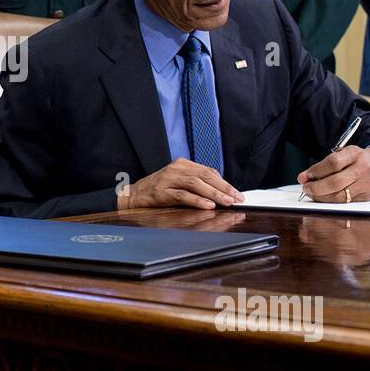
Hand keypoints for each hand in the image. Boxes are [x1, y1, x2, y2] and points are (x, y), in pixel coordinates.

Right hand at [117, 158, 242, 209]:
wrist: (132, 195)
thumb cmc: (158, 191)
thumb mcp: (178, 182)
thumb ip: (196, 184)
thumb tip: (221, 193)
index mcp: (182, 164)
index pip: (208, 171)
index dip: (224, 182)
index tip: (237, 194)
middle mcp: (176, 168)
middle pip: (205, 176)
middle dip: (224, 188)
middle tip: (237, 198)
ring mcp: (168, 179)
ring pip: (196, 184)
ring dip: (214, 193)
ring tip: (227, 202)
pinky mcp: (161, 192)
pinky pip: (183, 195)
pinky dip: (197, 200)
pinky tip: (208, 206)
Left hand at [297, 146, 369, 202]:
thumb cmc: (360, 159)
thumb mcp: (345, 153)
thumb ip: (325, 164)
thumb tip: (304, 177)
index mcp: (355, 154)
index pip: (333, 163)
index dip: (316, 171)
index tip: (305, 176)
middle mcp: (363, 169)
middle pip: (335, 182)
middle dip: (316, 188)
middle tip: (306, 188)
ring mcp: (367, 185)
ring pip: (340, 196)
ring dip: (321, 197)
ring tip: (312, 193)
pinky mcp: (368, 197)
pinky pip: (346, 203)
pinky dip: (331, 201)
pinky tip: (324, 198)